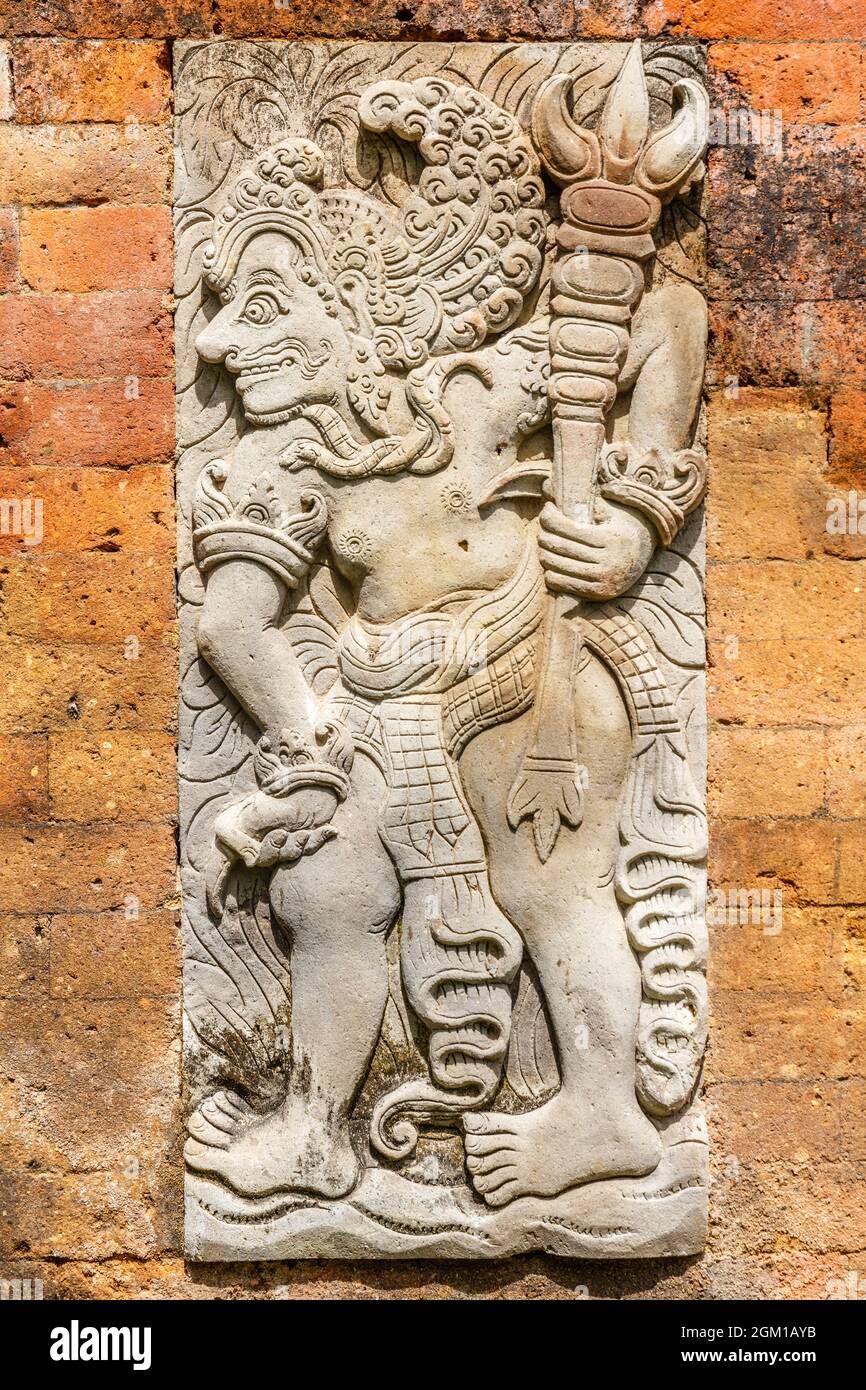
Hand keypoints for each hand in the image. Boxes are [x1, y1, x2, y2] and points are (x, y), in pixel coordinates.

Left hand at [538, 496, 654, 600]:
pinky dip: (550, 572)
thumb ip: (584, 499)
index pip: (567, 527)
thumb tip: (548, 484)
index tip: (547, 509)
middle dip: (543, 533)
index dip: (549, 517)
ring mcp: (602, 580)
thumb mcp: (610, 510)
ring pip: (555, 565)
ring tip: (546, 543)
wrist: (644, 558)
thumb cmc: (622, 528)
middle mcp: (607, 561)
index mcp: (610, 539)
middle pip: (558, 546)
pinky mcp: (596, 594)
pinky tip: (552, 562)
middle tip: (543, 527)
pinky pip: (560, 583)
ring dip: (544, 553)